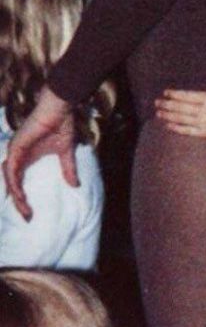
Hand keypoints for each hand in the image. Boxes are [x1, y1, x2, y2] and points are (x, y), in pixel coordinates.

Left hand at [3, 87, 77, 220]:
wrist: (59, 109)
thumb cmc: (61, 125)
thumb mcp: (66, 152)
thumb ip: (68, 168)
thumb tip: (75, 185)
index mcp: (25, 157)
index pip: (19, 181)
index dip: (22, 198)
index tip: (31, 213)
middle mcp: (16, 156)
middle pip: (11, 183)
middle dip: (17, 202)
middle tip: (27, 217)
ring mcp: (14, 151)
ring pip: (9, 179)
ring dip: (15, 195)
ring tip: (24, 209)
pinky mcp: (15, 147)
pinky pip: (10, 170)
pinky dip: (13, 183)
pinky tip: (19, 195)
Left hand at [155, 62, 205, 139]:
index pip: (188, 96)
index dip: (176, 94)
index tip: (166, 92)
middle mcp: (204, 111)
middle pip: (182, 108)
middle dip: (168, 105)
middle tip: (157, 103)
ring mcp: (203, 123)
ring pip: (182, 119)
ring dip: (169, 116)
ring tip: (159, 113)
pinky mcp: (204, 132)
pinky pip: (188, 130)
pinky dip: (177, 128)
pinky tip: (169, 126)